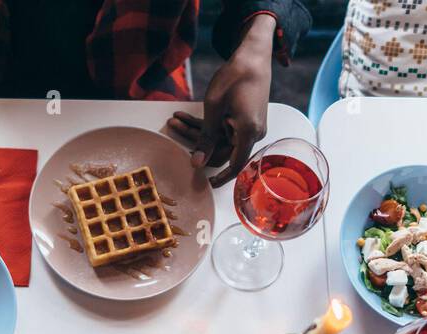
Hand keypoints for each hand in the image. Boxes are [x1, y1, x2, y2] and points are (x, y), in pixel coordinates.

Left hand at [165, 14, 274, 187]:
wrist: (253, 56)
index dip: (220, 178)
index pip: (234, 165)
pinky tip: (183, 115)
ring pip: (219, 138)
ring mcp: (250, 127)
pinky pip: (224, 128)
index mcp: (248, 133)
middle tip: (173, 128)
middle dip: (195, 141)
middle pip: (221, 149)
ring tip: (174, 119)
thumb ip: (206, 138)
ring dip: (196, 130)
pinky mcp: (245, 120)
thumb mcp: (214, 108)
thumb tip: (196, 163)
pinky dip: (206, 123)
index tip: (206, 185)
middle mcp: (253, 133)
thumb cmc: (235, 77)